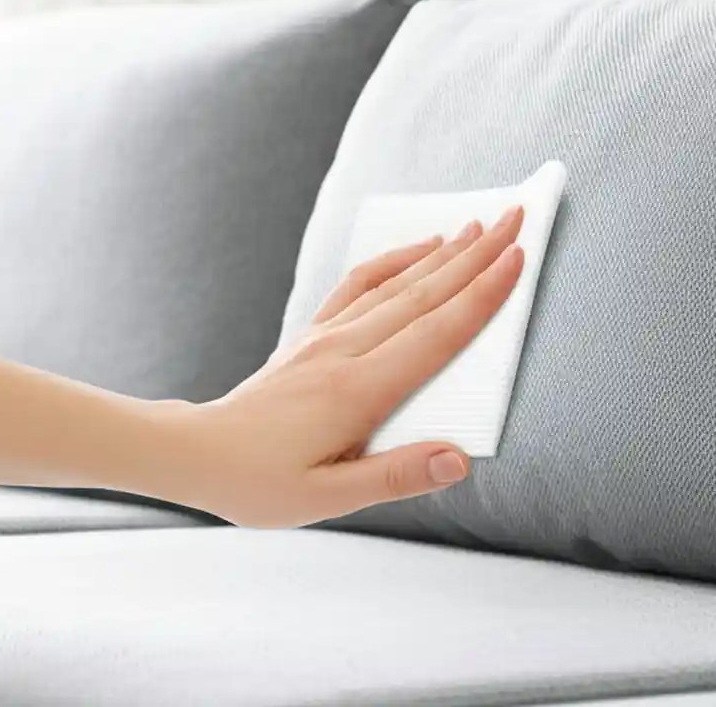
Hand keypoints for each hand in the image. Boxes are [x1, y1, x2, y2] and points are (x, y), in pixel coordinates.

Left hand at [162, 206, 525, 526]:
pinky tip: (420, 249)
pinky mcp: (314, 335)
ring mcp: (327, 337)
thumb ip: (396, 477)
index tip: (518, 259)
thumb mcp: (327, 497)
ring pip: (396, 284)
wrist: (198, 453)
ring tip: (481, 225)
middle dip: (476, 256)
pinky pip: (359, 286)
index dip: (482, 296)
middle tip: (517, 217)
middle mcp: (345, 352)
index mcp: (357, 392)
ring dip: (444, 253)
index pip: (435, 335)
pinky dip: (394, 262)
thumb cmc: (258, 483)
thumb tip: (458, 460)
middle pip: (424, 295)